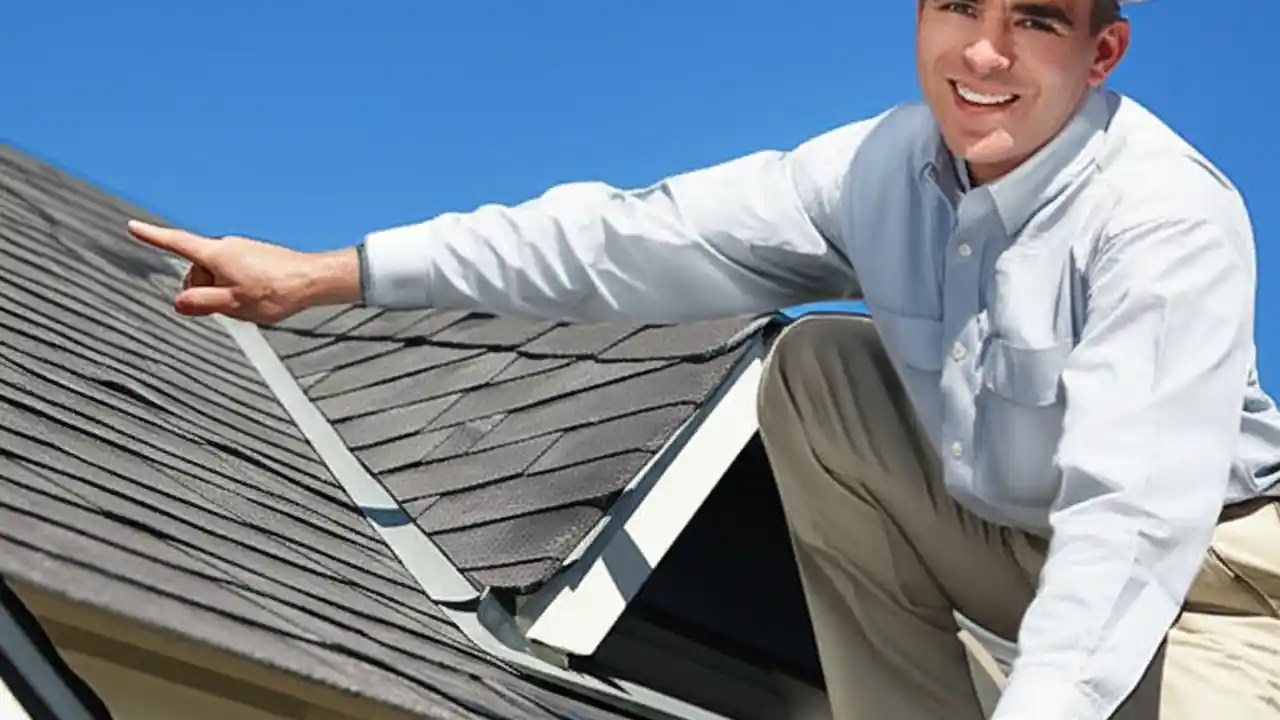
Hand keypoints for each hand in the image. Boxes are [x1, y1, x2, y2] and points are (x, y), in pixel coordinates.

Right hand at [126, 220, 359, 323]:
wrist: (313, 280)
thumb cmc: (277, 291)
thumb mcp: (233, 304)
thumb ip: (201, 303)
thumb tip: (178, 302)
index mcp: (216, 254)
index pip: (176, 243)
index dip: (152, 237)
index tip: (133, 227)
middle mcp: (227, 247)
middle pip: (196, 269)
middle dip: (201, 289)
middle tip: (226, 307)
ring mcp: (242, 251)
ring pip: (216, 274)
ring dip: (221, 291)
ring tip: (248, 303)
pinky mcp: (255, 257)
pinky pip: (233, 274)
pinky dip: (236, 288)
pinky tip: (257, 299)